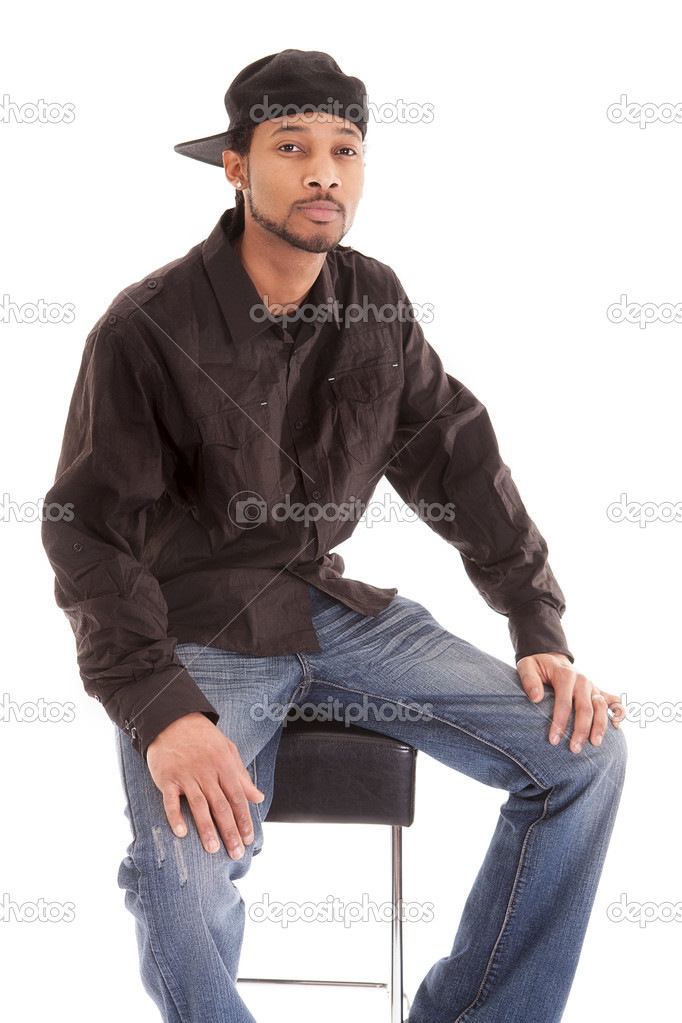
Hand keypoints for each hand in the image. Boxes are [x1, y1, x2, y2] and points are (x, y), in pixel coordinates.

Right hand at [146, 712, 264, 856]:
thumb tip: (258, 797)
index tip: (249, 839)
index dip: (244, 819)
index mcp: (224, 764)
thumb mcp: (227, 750)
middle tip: (236, 853)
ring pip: (199, 806)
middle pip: (221, 806)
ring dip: (207, 829)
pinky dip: (175, 817)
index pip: (237, 797)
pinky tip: (181, 833)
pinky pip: (171, 800)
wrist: (172, 719)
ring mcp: (186, 775)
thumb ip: (242, 775)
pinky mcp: (167, 778)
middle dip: (230, 831)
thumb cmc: (203, 738)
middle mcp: (206, 771)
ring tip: (214, 849)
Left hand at [516, 652, 625, 753]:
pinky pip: (614, 701)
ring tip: (595, 744)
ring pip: (601, 707)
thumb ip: (529, 680)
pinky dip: (619, 713)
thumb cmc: (537, 666)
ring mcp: (592, 686)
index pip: (564, 702)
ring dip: (600, 727)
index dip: (560, 723)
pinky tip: (617, 728)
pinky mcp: (597, 690)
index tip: (553, 740)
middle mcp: (582, 680)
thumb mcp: (526, 666)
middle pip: (585, 708)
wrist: (551, 657)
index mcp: (565, 675)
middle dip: (581, 730)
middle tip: (575, 749)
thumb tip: (536, 698)